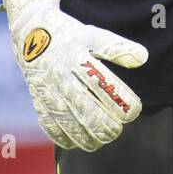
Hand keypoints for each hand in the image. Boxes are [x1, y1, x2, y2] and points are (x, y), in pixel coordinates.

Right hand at [1, 0, 147, 151]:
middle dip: (105, 126)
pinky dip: (62, 137)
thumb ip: (117, 47)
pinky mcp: (37, 99)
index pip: (103, 85)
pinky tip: (76, 142)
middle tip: (118, 130)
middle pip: (86, 110)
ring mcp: (47, 90)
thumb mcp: (92, 33)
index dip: (121, 102)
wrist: (29, 30)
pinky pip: (49, 124)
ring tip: (101, 139)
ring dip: (87, 137)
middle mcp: (60, 76)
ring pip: (68, 122)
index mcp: (76, 58)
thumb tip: (143, 58)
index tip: (133, 111)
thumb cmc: (67, 33)